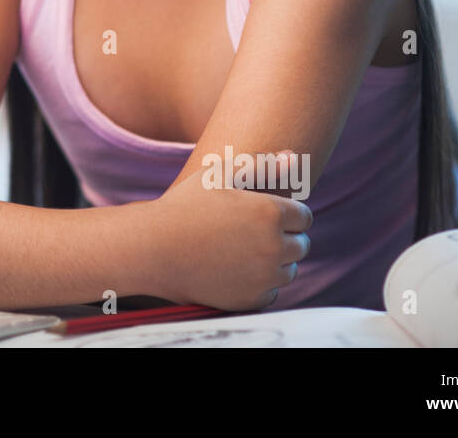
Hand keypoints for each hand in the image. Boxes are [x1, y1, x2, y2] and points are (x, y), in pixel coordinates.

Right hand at [137, 150, 312, 310]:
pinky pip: (272, 291)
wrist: (153, 249)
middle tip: (248, 231)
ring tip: (240, 249)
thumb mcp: (220, 174)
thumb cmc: (185, 205)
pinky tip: (235, 269)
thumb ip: (261, 165)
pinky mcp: (252, 299)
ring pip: (288, 270)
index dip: (284, 213)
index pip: (304, 217)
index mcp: (270, 213)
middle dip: (283, 237)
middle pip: (301, 244)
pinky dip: (260, 283)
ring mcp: (264, 277)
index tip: (259, 212)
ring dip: (274, 261)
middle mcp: (274, 247)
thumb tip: (295, 159)